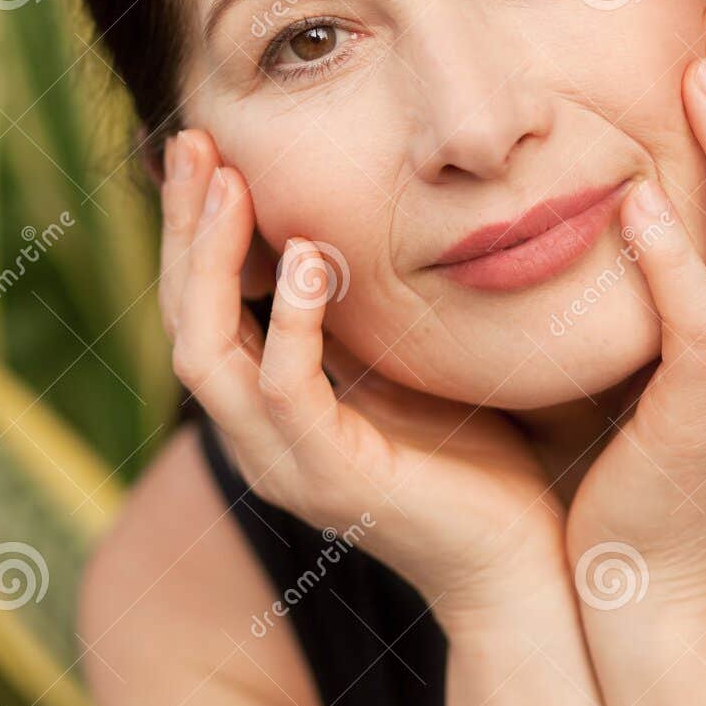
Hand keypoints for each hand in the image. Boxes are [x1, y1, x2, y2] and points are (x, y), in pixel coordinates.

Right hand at [158, 129, 566, 633]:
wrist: (523, 562)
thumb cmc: (475, 459)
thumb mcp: (402, 367)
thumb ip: (360, 317)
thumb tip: (349, 231)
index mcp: (269, 410)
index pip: (200, 309)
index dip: (193, 230)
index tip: (208, 147)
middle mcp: (258, 437)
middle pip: (182, 321)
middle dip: (185, 229)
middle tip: (197, 143)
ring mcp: (286, 462)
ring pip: (206, 353)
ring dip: (213, 263)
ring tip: (233, 184)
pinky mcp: (332, 478)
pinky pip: (286, 390)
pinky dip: (291, 321)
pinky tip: (312, 259)